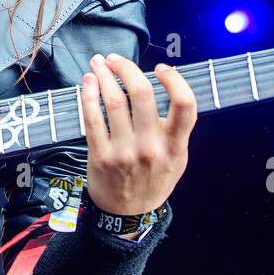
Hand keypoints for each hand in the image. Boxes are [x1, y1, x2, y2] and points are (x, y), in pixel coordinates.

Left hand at [81, 53, 196, 220]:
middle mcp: (151, 147)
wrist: (127, 214)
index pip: (185, 104)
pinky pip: (92, 117)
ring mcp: (124, 151)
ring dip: (104, 75)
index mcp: (174, 145)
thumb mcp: (177, 158)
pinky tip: (88, 82)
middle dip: (126, 67)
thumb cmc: (153, 180)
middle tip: (116, 59)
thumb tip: (165, 88)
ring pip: (113, 100)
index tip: (162, 68)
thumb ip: (175, 128)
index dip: (175, 79)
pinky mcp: (100, 154)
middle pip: (142, 93)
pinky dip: (88, 94)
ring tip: (99, 64)